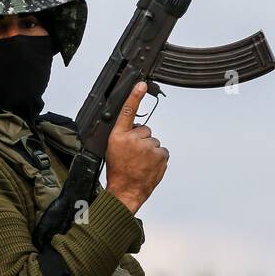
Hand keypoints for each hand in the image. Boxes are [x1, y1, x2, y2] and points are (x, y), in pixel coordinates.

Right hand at [104, 81, 168, 213]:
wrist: (126, 191)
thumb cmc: (118, 171)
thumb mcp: (112, 149)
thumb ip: (124, 135)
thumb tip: (136, 129)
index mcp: (118, 136)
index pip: (127, 111)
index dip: (134, 96)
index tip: (141, 84)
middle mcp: (134, 139)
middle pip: (144, 129)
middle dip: (141, 140)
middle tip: (133, 155)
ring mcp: (148, 148)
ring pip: (153, 142)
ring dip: (149, 151)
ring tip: (140, 163)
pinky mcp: (160, 156)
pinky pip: (161, 151)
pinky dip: (157, 158)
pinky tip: (148, 166)